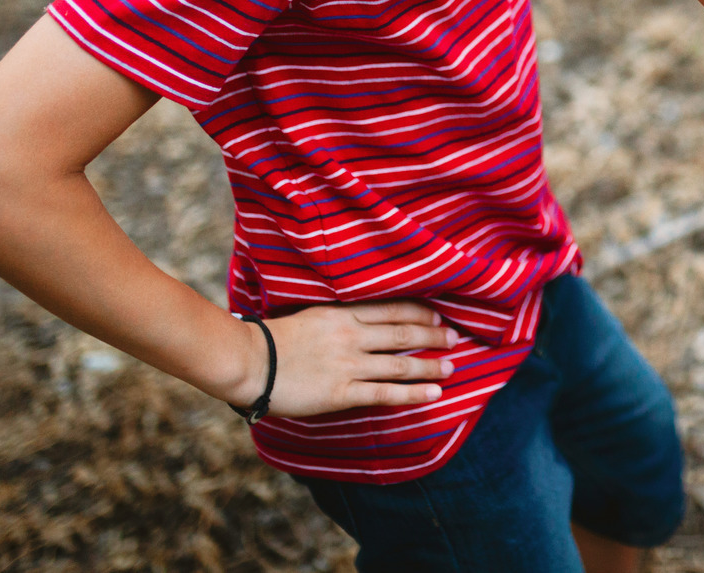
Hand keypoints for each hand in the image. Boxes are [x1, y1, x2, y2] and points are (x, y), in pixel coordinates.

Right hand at [227, 300, 457, 417]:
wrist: (248, 360)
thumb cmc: (271, 339)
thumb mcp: (310, 314)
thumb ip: (336, 318)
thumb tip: (359, 321)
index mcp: (343, 314)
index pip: (392, 309)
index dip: (420, 314)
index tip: (439, 316)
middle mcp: (352, 335)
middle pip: (403, 333)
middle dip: (433, 336)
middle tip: (455, 338)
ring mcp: (349, 363)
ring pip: (400, 363)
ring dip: (430, 365)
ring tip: (451, 367)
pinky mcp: (342, 392)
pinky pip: (385, 393)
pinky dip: (413, 393)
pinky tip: (433, 394)